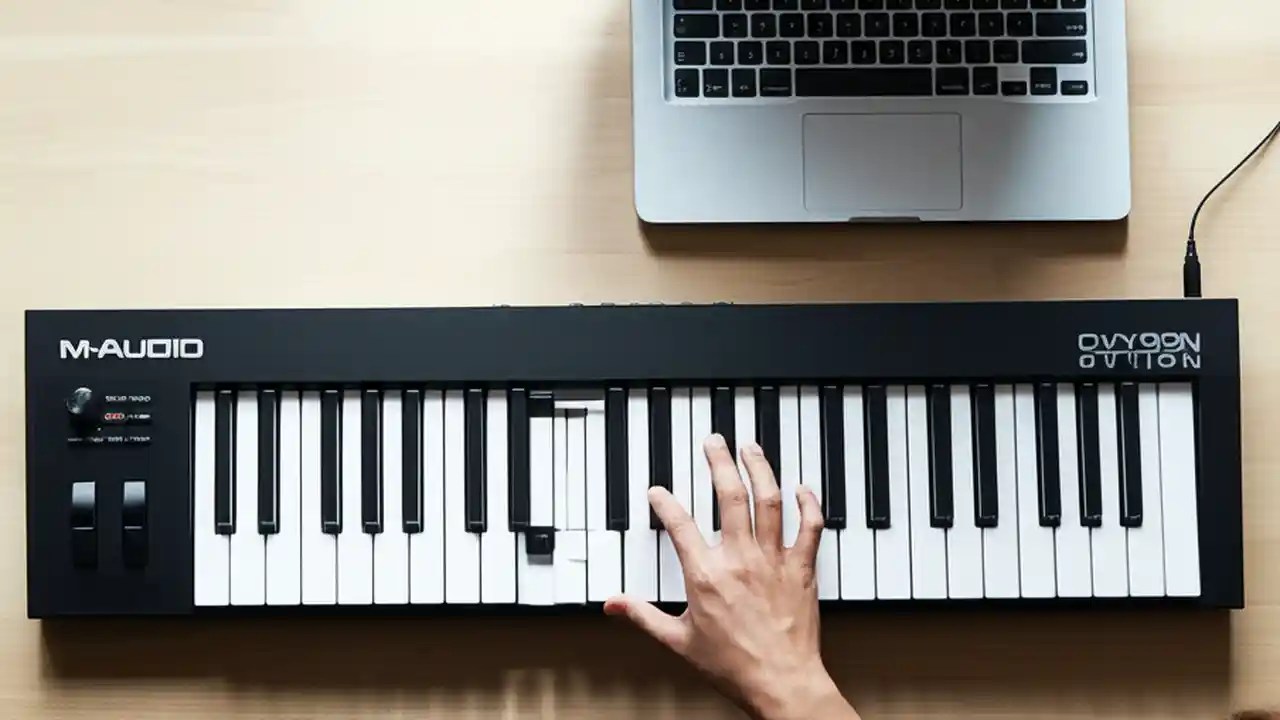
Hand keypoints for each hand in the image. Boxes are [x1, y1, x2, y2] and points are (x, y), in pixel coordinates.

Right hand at [604, 435, 858, 719]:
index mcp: (706, 575)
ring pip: (769, 500)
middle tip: (713, 442)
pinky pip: (810, 527)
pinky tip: (802, 488)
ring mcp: (774, 561)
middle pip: (729, 495)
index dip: (665, 502)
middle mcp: (740, 560)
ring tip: (750, 449)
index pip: (679, 524)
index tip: (659, 492)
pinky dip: (808, 504)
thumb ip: (643, 616)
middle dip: (719, 462)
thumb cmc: (733, 666)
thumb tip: (613, 606)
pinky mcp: (802, 569)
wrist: (781, 683)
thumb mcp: (678, 641)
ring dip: (759, 469)